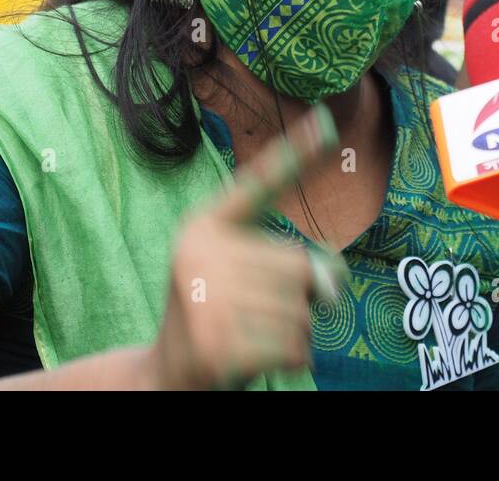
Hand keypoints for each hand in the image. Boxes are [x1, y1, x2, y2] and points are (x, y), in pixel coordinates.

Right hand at [151, 104, 345, 389]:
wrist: (166, 378)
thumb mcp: (244, 277)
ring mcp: (205, 297)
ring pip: (303, 311)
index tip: (328, 120)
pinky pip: (296, 346)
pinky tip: (252, 359)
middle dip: (298, 299)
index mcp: (205, 224)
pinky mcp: (216, 344)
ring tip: (250, 336)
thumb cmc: (217, 318)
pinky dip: (290, 360)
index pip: (259, 182)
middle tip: (256, 314)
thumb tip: (331, 280)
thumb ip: (291, 264)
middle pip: (301, 264)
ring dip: (294, 333)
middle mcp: (200, 251)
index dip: (296, 152)